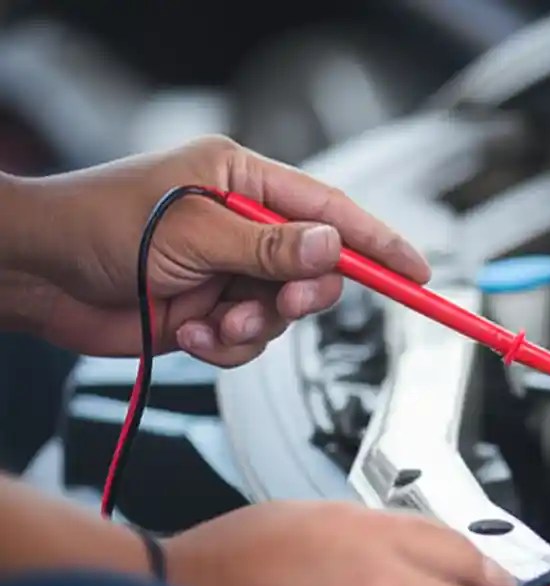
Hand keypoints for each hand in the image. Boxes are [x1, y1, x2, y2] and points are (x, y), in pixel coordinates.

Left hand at [12, 135, 429, 365]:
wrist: (35, 278)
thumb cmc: (98, 227)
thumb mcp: (195, 233)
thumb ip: (271, 247)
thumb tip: (334, 248)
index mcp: (240, 180)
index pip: (329, 210)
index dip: (378, 242)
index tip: (416, 273)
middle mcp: (240, 224)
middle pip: (314, 266)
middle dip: (301, 294)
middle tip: (286, 302)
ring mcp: (226, 270)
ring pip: (283, 312)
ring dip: (254, 326)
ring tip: (213, 322)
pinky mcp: (209, 311)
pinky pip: (249, 340)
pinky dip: (225, 345)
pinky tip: (188, 334)